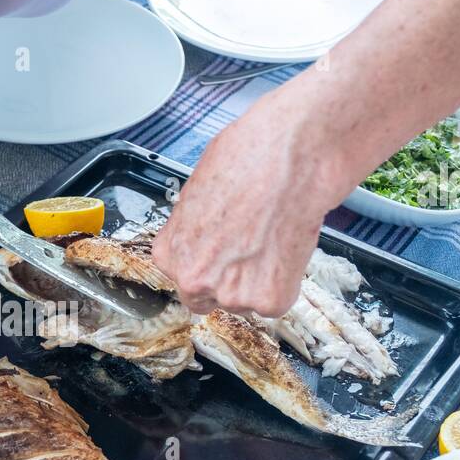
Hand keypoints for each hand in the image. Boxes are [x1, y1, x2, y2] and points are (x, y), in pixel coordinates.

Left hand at [152, 91, 343, 316]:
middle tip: (247, 255)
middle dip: (225, 282)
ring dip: (256, 281)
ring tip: (270, 240)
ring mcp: (230, 295)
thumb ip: (195, 227)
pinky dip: (286, 281)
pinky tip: (285, 248)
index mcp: (169, 254)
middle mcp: (193, 280)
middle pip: (206, 298)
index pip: (182, 278)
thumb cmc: (247, 159)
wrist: (290, 157)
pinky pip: (277, 302)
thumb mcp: (197, 191)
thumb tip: (204, 233)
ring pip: (243, 301)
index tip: (220, 256)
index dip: (206, 266)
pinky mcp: (269, 300)